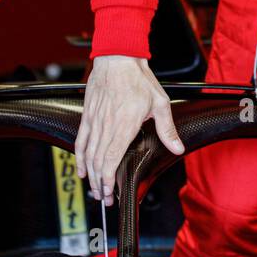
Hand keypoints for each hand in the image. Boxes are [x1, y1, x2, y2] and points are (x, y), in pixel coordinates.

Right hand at [75, 55, 182, 205]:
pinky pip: (81, 140)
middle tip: (104, 198)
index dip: (108, 179)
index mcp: (125, 124)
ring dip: (90, 174)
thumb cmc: (138, 79)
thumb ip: (167, 129)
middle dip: (99, 184)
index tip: (110, 192)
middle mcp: (107, 125)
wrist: (118, 58)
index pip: (111, 158)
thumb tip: (177, 148)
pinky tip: (81, 169)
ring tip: (94, 189)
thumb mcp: (160, 102)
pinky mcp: (88, 115)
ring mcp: (95, 121)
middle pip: (98, 161)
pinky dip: (79, 157)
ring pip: (88, 154)